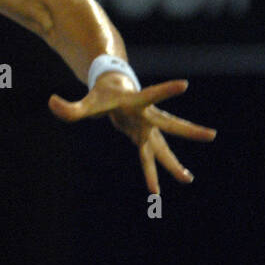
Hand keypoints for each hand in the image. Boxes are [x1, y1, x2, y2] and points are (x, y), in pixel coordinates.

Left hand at [48, 72, 216, 195]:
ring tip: (188, 180)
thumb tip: (52, 102)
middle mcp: (147, 116)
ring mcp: (149, 128)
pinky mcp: (147, 137)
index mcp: (135, 102)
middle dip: (189, 131)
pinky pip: (154, 156)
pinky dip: (161, 169)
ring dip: (174, 163)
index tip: (185, 84)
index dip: (165, 90)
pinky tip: (174, 181)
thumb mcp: (86, 101)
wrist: (116, 89)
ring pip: (164, 147)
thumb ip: (69, 105)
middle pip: (169, 125)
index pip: (150, 95)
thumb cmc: (101, 94)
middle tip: (212, 135)